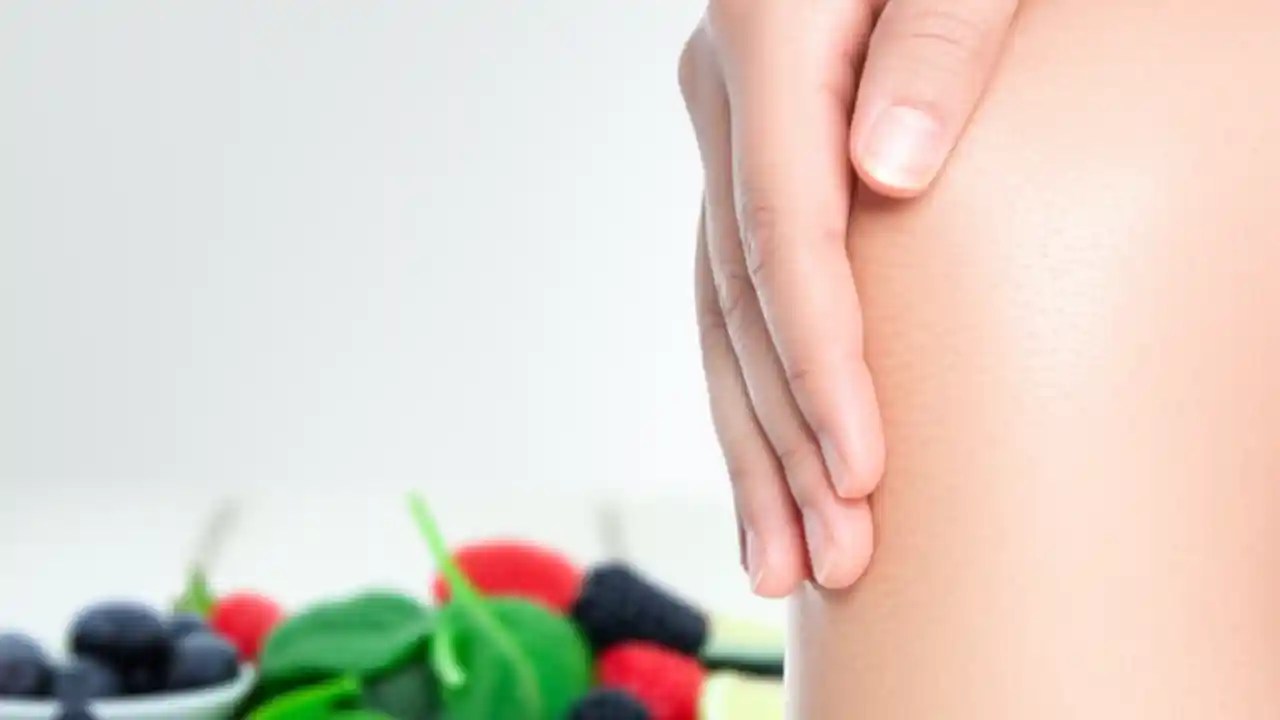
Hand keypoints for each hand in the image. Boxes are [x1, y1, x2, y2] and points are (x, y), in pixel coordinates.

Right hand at [680, 0, 1017, 594]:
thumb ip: (936, 40)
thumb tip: (890, 173)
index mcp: (765, 38)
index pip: (783, 236)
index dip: (820, 363)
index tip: (861, 469)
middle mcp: (726, 95)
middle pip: (740, 298)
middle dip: (783, 439)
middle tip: (828, 558)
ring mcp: (731, 129)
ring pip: (722, 309)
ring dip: (752, 438)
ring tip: (782, 555)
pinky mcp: (756, 154)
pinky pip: (736, 283)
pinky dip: (754, 378)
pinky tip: (767, 454)